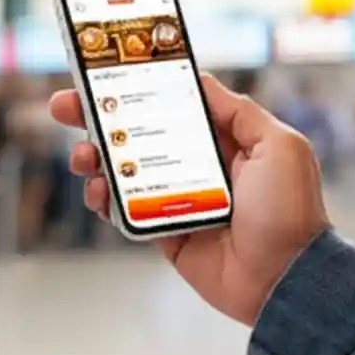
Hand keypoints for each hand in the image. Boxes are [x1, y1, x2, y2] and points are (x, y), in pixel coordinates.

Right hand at [49, 75, 329, 326]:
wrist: (285, 280)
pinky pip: (127, 212)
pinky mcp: (166, 234)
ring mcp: (180, 201)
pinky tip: (98, 191)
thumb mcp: (279, 146)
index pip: (176, 106)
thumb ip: (240, 113)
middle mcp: (200, 168)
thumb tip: (202, 82)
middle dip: (101, 118)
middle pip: (141, 134)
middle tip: (65, 106)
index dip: (142, 89)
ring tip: (83, 156)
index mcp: (227, 142)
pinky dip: (106, 200)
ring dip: (97, 159)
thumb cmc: (289, 211)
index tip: (107, 74)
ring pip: (126, 172)